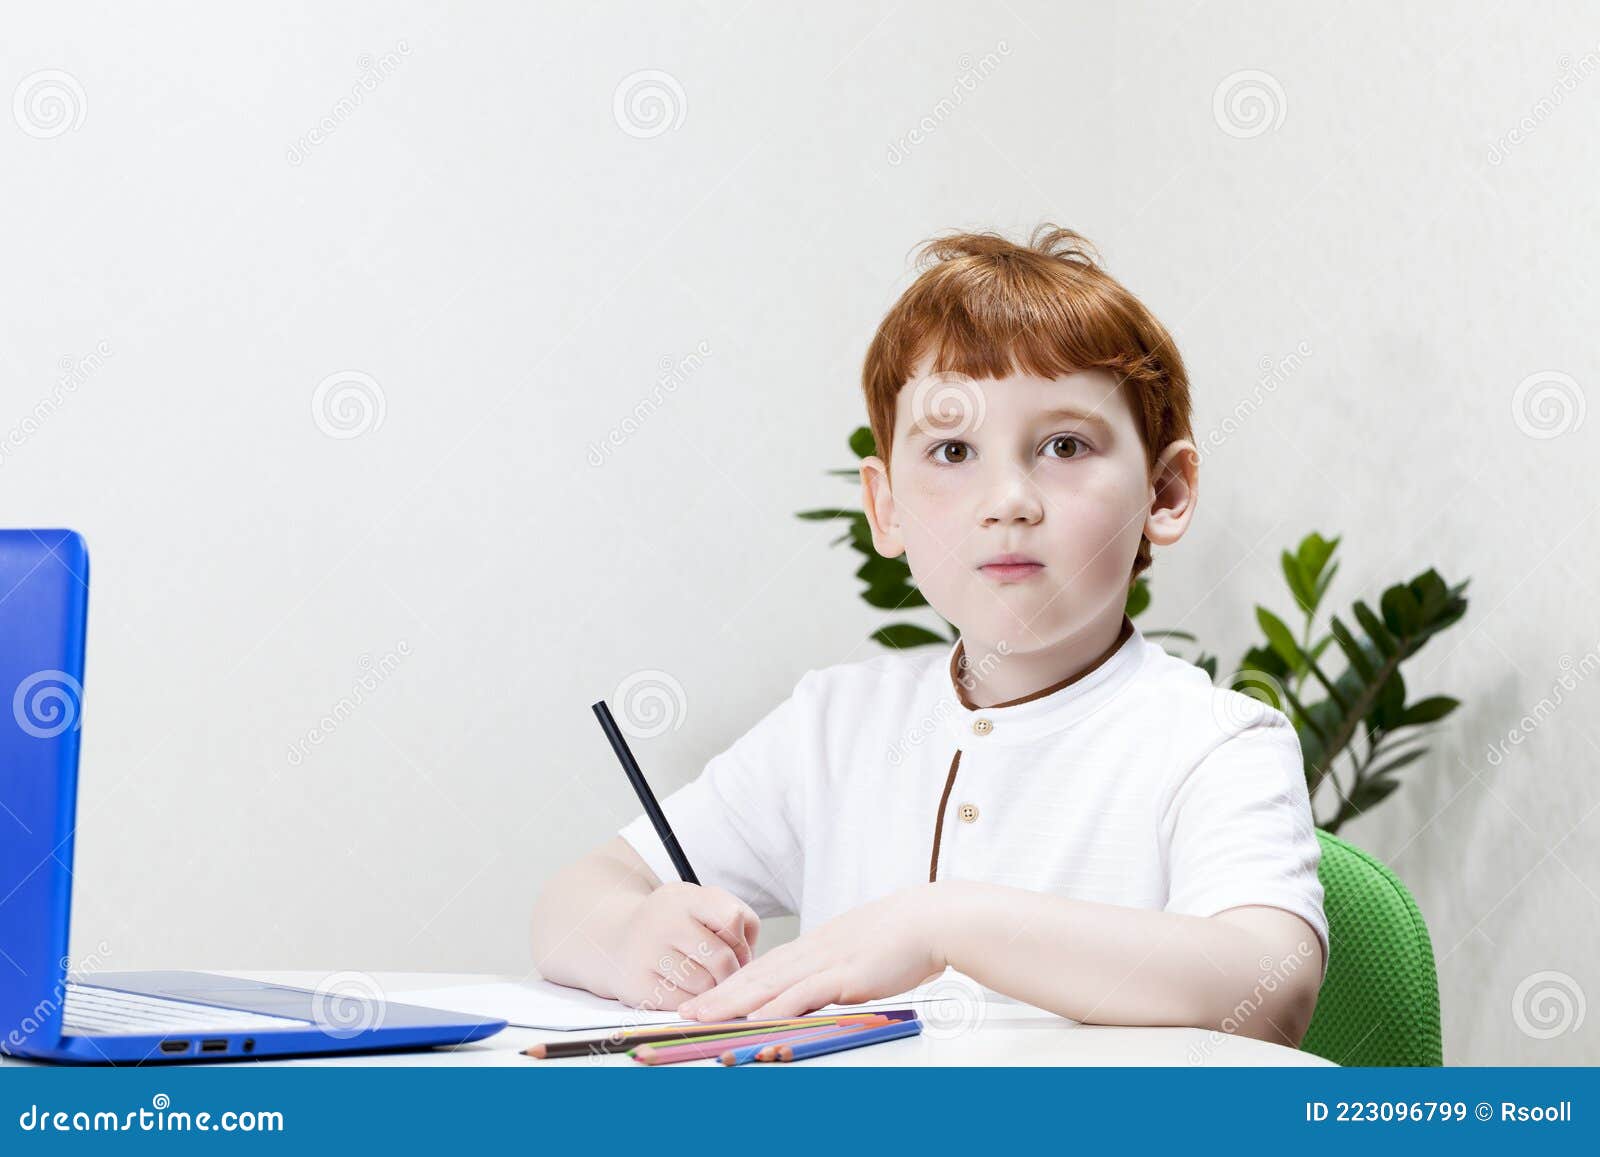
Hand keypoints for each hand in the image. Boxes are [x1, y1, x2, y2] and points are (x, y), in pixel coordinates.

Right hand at [605, 883, 760, 1009]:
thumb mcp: (698, 905)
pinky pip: (683, 1004)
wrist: (613, 938)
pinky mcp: (638, 984)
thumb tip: (750, 963)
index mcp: (685, 897)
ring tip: (700, 980)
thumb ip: (732, 921)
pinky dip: (690, 1002)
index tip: (735, 949)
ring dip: (710, 990)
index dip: (741, 940)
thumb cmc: (670, 925)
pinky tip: (680, 990)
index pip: (733, 917)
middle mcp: (664, 921)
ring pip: (705, 985)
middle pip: (722, 958)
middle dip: (730, 973)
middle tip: (723, 975)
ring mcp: (648, 953)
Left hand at [675, 883, 945, 1020]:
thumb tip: (823, 985)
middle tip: (686, 1011)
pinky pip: (803, 993)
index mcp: (815, 946)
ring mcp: (826, 962)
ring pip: (769, 985)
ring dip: (733, 1003)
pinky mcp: (844, 975)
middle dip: (718, 996)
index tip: (706, 997)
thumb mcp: (859, 952)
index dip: (731, 984)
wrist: (930, 920)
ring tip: (704, 1016)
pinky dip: (776, 1007)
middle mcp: (812, 952)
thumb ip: (836, 969)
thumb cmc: (902, 937)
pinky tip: (755, 1017)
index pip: (764, 968)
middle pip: (755, 976)